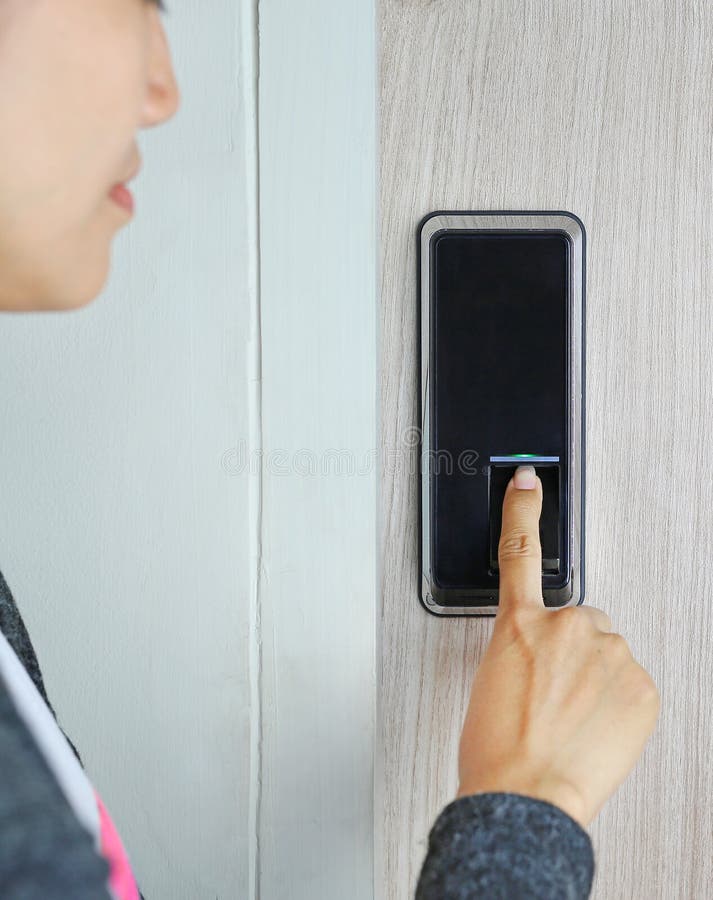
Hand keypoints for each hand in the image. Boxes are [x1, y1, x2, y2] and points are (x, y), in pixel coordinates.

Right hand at [456, 465, 659, 828]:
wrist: (526, 797)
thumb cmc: (496, 751)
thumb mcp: (491, 684)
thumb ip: (523, 651)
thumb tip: (548, 660)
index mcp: (519, 625)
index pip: (518, 552)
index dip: (522, 509)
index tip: (528, 480)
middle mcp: (566, 628)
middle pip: (583, 622)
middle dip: (575, 650)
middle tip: (557, 695)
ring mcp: (608, 655)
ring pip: (609, 654)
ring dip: (598, 678)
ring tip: (574, 720)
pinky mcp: (641, 686)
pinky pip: (632, 683)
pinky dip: (620, 703)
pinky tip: (597, 728)